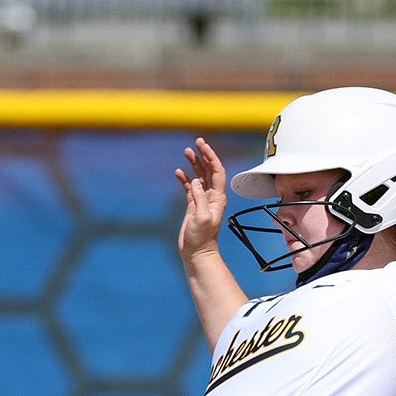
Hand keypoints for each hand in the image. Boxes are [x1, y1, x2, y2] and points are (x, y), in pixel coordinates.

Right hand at [175, 137, 227, 261]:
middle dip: (204, 155)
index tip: (203, 145)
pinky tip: (178, 172)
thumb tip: (195, 181)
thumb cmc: (201, 239)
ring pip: (199, 177)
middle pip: (209, 170)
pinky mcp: (193, 206)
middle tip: (196, 142)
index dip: (211, 156)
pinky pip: (189, 188)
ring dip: (194, 164)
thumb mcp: (202, 218)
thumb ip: (199, 198)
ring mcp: (202, 200)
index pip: (216, 171)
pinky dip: (185, 178)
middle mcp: (212, 197)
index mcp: (217, 197)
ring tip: (186, 152)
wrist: (197, 253)